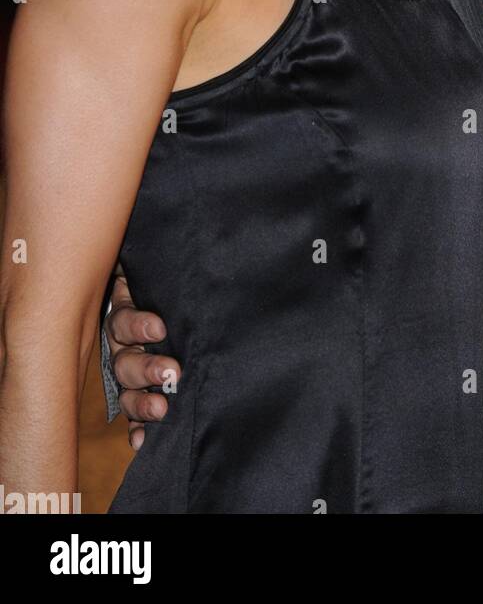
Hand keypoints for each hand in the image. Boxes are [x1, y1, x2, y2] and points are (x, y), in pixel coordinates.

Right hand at [105, 268, 181, 450]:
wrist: (183, 289)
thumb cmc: (175, 273)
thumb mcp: (164, 263)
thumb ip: (164, 257)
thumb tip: (177, 217)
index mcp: (129, 307)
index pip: (125, 318)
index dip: (138, 325)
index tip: (160, 328)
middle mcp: (124, 340)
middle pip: (124, 358)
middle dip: (146, 367)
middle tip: (172, 372)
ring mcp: (130, 366)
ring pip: (126, 387)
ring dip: (141, 400)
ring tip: (162, 407)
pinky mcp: (140, 389)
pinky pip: (133, 412)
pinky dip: (137, 426)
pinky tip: (143, 440)